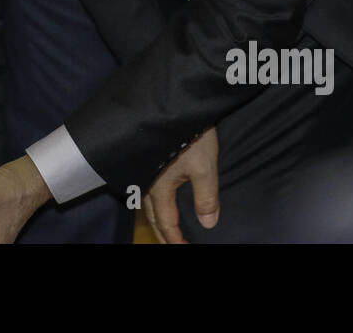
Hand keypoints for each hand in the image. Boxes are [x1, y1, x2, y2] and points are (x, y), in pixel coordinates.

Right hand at [144, 128, 219, 243]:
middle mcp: (147, 180)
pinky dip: (153, 202)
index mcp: (160, 186)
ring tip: (166, 226)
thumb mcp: (205, 166)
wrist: (176, 104)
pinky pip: (146, 188)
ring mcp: (144, 169)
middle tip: (172, 244)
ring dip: (157, 217)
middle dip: (162, 232)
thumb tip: (208, 223)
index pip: (166, 221)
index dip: (175, 238)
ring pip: (146, 202)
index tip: (184, 248)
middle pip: (152, 216)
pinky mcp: (145, 158)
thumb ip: (206, 197)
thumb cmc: (191, 134)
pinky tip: (159, 199)